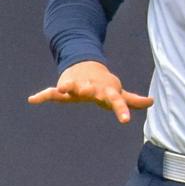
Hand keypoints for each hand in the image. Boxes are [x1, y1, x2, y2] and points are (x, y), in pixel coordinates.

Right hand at [27, 61, 152, 123]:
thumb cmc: (104, 83)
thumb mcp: (118, 91)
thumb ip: (133, 100)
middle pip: (92, 90)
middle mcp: (92, 87)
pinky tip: (32, 100)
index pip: (117, 101)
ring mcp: (77, 85)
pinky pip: (52, 92)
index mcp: (107, 91)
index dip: (122, 110)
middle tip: (87, 91)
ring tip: (62, 89)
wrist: (85, 64)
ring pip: (72, 86)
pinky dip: (42, 96)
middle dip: (89, 90)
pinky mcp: (64, 86)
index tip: (125, 121)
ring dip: (68, 87)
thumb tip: (152, 102)